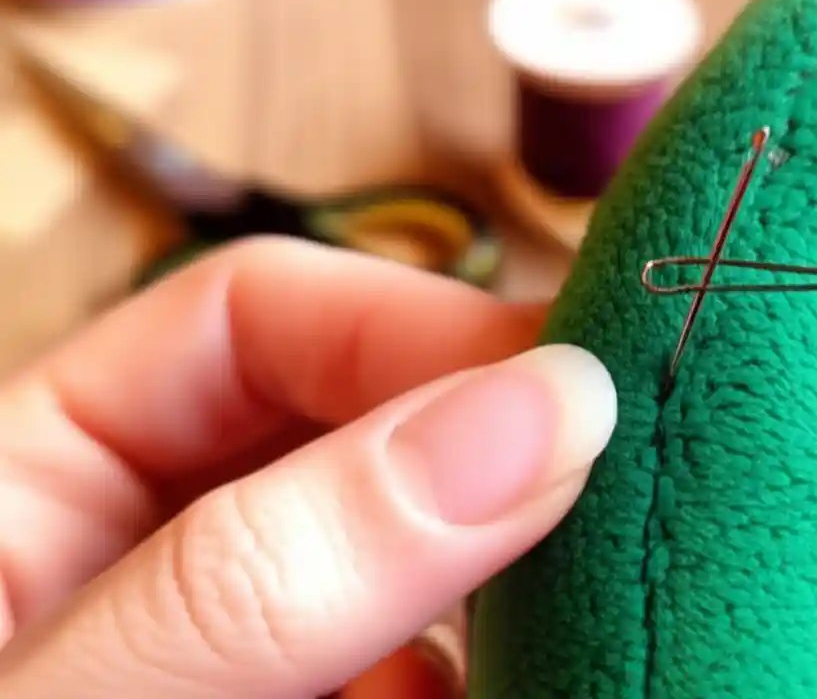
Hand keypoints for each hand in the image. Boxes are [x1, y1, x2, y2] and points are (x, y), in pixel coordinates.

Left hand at [0, 238, 616, 697]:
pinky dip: (464, 676)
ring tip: (550, 613)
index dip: (418, 327)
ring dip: (489, 581)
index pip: (254, 314)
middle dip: (474, 455)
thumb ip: (267, 568)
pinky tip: (487, 693)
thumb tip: (532, 419)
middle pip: (352, 425)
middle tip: (601, 491)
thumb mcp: (83, 688)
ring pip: (405, 552)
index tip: (566, 394)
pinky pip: (412, 661)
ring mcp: (236, 638)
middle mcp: (146, 541)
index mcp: (37, 471)